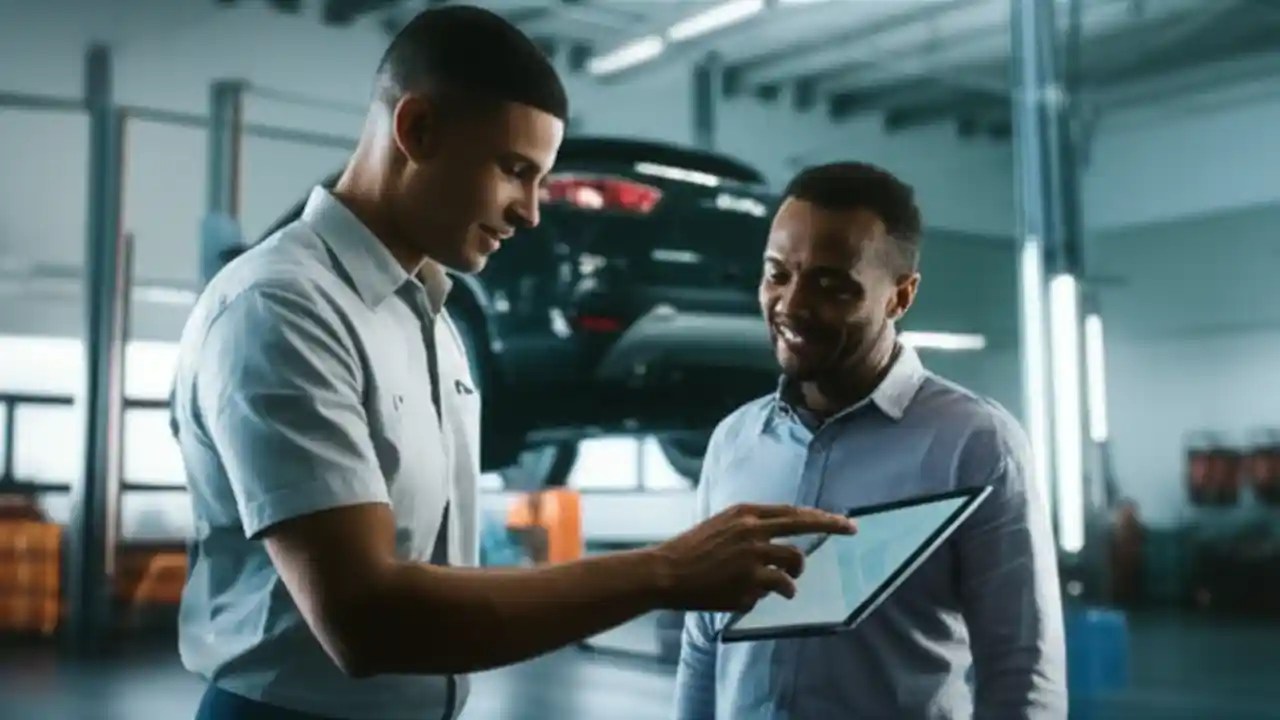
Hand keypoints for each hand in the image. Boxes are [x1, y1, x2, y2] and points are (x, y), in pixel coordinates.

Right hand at [648, 503, 855, 612]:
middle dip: (831, 527)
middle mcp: (752, 530)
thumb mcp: (720, 525)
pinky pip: (775, 590)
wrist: (666, 572)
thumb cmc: (691, 550)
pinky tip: (752, 596)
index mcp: (745, 513)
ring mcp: (753, 557)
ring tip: (785, 586)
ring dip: (793, 576)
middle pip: (803, 526)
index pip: (792, 511)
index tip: (840, 519)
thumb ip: (750, 527)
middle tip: (849, 530)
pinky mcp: (749, 582)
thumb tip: (782, 535)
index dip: (819, 515)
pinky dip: (769, 595)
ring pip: (793, 563)